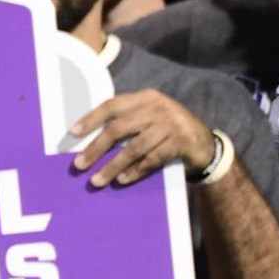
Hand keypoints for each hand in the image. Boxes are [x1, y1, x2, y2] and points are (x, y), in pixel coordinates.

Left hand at [70, 90, 214, 188]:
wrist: (205, 145)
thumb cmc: (166, 132)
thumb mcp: (149, 119)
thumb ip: (126, 121)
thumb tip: (87, 140)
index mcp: (146, 98)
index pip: (113, 105)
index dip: (92, 118)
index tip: (73, 133)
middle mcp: (159, 107)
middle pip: (119, 128)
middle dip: (96, 148)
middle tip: (79, 165)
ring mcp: (172, 124)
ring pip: (134, 147)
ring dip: (113, 166)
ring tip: (97, 180)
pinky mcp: (182, 142)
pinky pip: (152, 159)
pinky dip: (135, 171)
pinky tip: (122, 180)